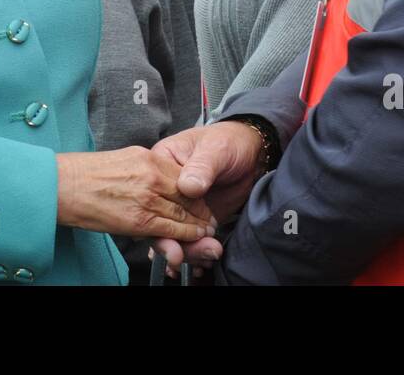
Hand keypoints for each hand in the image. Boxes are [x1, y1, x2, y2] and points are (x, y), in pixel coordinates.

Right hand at [56, 147, 216, 242]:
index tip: (204, 202)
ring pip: (183, 214)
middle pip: (189, 196)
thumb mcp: (126, 158)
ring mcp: (147, 197)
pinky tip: (191, 238)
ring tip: (206, 233)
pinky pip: (170, 229)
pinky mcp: (139, 219)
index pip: (186, 177)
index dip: (198, 193)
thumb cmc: (88, 173)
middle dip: (203, 212)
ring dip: (198, 226)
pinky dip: (184, 236)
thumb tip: (165, 175)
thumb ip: (149, 167)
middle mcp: (153, 174)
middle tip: (211, 221)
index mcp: (151, 158)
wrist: (63, 184)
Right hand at [149, 121, 262, 274]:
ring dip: (190, 251)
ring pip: (175, 236)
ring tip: (211, 252)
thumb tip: (187, 187)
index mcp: (161, 165)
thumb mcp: (215, 149)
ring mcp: (181, 207)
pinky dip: (195, 253)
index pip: (152, 197)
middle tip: (202, 250)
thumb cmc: (228, 141)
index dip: (160, 222)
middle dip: (177, 243)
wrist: (251, 152)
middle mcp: (165, 189)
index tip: (174, 241)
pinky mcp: (195, 219)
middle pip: (160, 222)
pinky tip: (203, 262)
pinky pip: (189, 240)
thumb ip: (201, 166)